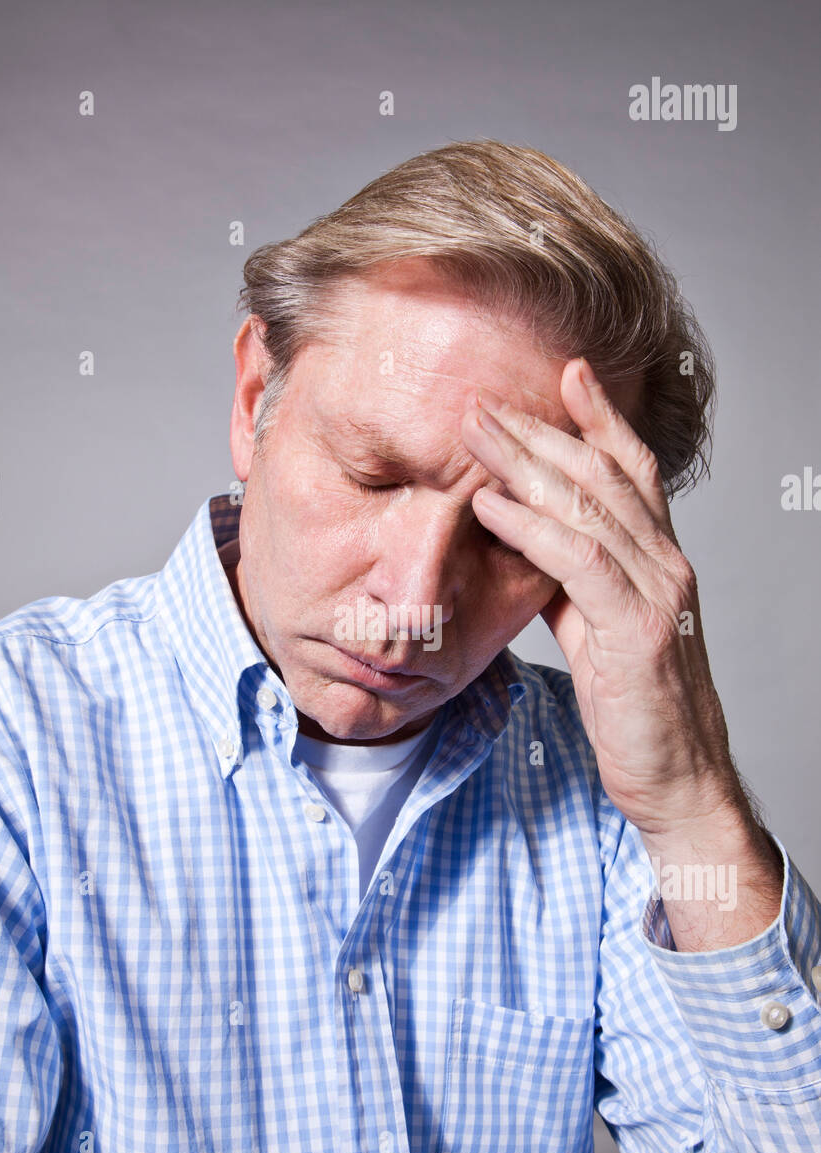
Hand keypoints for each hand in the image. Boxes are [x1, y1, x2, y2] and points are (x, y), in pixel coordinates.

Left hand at [461, 357, 740, 837]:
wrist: (676, 778)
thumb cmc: (635, 707)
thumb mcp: (596, 630)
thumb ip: (570, 583)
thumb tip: (526, 545)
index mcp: (659, 560)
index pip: (632, 470)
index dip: (601, 418)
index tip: (565, 373)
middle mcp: (666, 565)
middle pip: (602, 475)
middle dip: (541, 431)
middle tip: (483, 400)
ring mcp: (658, 595)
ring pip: (590, 507)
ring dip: (525, 464)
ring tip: (475, 435)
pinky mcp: (637, 632)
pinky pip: (578, 562)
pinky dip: (530, 527)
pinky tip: (490, 506)